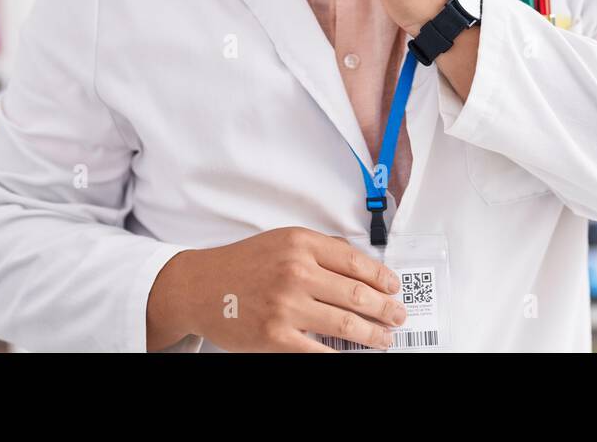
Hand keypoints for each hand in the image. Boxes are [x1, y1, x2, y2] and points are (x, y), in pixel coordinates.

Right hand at [147, 227, 405, 351]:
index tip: (394, 287)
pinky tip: (353, 355)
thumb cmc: (240, 265)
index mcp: (300, 244)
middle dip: (385, 308)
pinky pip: (319, 350)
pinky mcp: (275, 336)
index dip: (382, 277)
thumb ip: (318, 248)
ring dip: (372, 334)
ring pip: (345, 323)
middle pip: (356, 293)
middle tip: (397, 316)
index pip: (355, 261)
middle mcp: (295, 271)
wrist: (198, 287)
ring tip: (384, 338)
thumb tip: (358, 263)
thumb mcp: (280, 241)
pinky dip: (341, 355)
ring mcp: (286, 305)